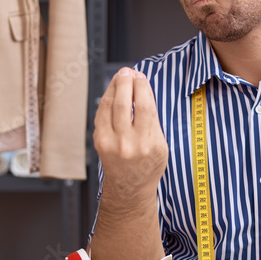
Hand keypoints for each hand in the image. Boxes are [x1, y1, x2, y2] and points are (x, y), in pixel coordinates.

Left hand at [93, 68, 168, 200]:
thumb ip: (152, 119)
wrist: (130, 187)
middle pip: (125, 103)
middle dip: (126, 82)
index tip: (141, 77)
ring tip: (121, 76)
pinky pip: (101, 114)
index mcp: (149, 144)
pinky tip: (113, 91)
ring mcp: (111, 143)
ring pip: (111, 106)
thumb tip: (142, 89)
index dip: (142, 87)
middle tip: (129, 72)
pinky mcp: (100, 141)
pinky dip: (107, 99)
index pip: (145, 107)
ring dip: (115, 87)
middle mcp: (129, 144)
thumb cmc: (149, 164)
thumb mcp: (160, 144)